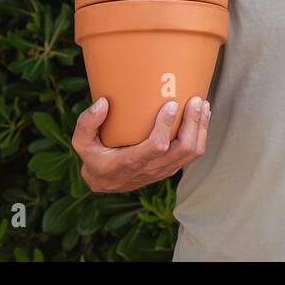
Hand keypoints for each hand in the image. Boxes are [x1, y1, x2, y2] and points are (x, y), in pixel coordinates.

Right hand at [72, 96, 210, 193]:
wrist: (105, 183)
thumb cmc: (95, 158)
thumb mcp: (81, 143)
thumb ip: (87, 124)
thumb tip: (102, 103)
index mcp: (129, 162)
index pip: (156, 147)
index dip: (165, 126)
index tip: (171, 104)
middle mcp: (151, 168)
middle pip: (183, 149)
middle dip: (193, 123)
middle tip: (196, 101)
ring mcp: (164, 170)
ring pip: (192, 153)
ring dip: (200, 128)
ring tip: (202, 105)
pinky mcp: (171, 167)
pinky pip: (192, 154)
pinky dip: (200, 134)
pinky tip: (201, 116)